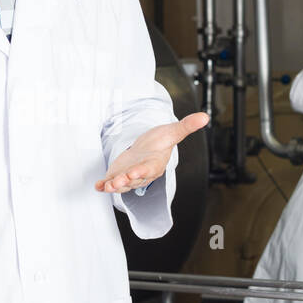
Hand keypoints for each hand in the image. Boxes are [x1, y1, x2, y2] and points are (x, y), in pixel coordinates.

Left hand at [95, 112, 209, 194]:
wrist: (149, 147)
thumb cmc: (160, 142)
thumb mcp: (172, 131)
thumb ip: (186, 126)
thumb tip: (204, 117)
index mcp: (154, 164)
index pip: (148, 169)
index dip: (142, 172)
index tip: (134, 172)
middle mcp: (142, 173)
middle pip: (133, 180)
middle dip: (124, 182)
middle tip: (116, 182)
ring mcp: (129, 175)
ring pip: (122, 183)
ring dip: (113, 185)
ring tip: (106, 186)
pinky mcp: (119, 174)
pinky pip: (111, 181)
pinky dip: (104, 185)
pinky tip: (98, 185)